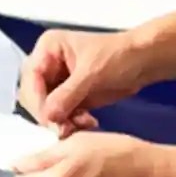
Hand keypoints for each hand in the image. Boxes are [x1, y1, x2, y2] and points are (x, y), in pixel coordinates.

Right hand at [19, 29, 150, 135]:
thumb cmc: (119, 57)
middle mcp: (48, 64)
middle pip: (34, 96)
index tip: (49, 120)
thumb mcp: (92, 73)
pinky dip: (70, 123)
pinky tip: (87, 123)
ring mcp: (58, 82)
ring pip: (46, 109)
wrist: (145, 62)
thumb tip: (47, 117)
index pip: (31, 78)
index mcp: (48, 49)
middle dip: (49, 114)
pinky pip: (60, 116)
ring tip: (82, 124)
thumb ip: (67, 95)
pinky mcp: (69, 97)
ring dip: (61, 121)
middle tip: (64, 128)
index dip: (37, 100)